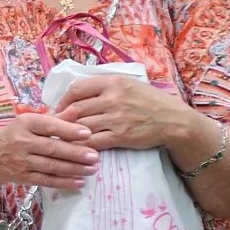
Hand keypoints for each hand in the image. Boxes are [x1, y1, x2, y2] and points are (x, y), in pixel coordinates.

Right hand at [0, 111, 98, 190]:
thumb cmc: (15, 135)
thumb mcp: (30, 122)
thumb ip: (55, 118)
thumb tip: (77, 111)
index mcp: (24, 123)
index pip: (49, 126)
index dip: (68, 130)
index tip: (88, 133)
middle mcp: (21, 142)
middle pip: (52, 148)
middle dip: (75, 153)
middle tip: (95, 156)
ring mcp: (21, 161)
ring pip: (51, 166)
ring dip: (73, 169)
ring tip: (92, 169)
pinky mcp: (22, 177)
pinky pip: (46, 180)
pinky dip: (63, 182)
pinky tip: (79, 182)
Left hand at [53, 74, 190, 151]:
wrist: (175, 121)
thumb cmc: (151, 101)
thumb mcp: (129, 84)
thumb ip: (105, 86)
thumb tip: (77, 93)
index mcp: (113, 82)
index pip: (77, 89)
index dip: (63, 100)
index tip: (59, 108)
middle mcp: (113, 98)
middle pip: (75, 109)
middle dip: (61, 119)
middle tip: (54, 126)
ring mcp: (116, 118)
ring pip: (80, 126)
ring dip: (67, 133)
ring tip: (61, 137)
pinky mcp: (120, 136)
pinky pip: (92, 141)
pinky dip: (80, 145)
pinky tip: (75, 147)